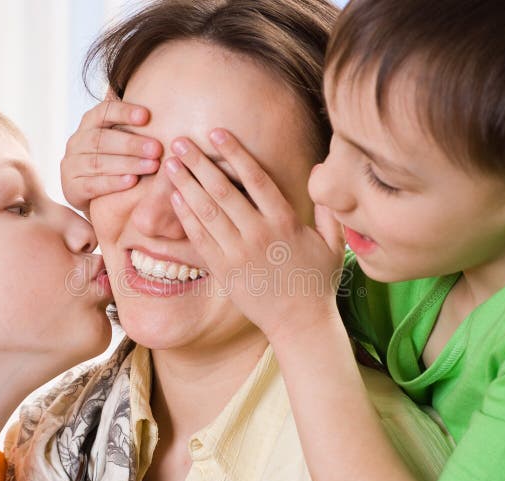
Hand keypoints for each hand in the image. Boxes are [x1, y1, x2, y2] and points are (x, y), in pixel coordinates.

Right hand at [61, 91, 162, 215]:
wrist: (88, 191)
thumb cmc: (113, 159)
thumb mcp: (119, 137)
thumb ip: (131, 123)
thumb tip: (156, 99)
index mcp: (88, 124)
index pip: (103, 112)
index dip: (123, 112)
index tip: (146, 116)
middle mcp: (76, 141)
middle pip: (102, 139)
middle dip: (131, 143)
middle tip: (157, 148)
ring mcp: (71, 165)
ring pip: (98, 162)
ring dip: (128, 163)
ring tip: (152, 166)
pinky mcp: (72, 188)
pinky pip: (92, 184)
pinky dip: (113, 182)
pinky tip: (132, 181)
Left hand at [165, 129, 345, 340]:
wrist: (300, 323)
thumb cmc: (317, 281)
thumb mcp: (333, 243)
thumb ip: (327, 207)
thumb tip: (321, 169)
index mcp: (285, 222)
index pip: (256, 179)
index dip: (234, 153)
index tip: (216, 133)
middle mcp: (259, 234)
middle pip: (224, 190)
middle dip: (199, 163)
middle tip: (180, 142)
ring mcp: (239, 253)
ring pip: (207, 212)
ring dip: (186, 185)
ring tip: (171, 165)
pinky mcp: (225, 270)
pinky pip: (201, 239)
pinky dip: (186, 217)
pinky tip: (175, 198)